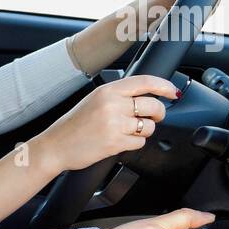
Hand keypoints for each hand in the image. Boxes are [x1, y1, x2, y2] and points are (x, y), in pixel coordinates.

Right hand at [34, 75, 178, 171]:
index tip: (173, 92)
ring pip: (149, 126)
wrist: (55, 146)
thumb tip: (147, 97)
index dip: (164, 86)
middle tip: (153, 118)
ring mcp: (114, 124)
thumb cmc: (73, 125)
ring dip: (144, 131)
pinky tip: (120, 141)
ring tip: (127, 132)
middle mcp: (112, 105)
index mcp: (107, 91)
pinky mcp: (115, 143)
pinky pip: (140, 142)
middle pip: (153, 106)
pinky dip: (134, 143)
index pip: (145, 82)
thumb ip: (119, 96)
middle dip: (158, 114)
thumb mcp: (94, 100)